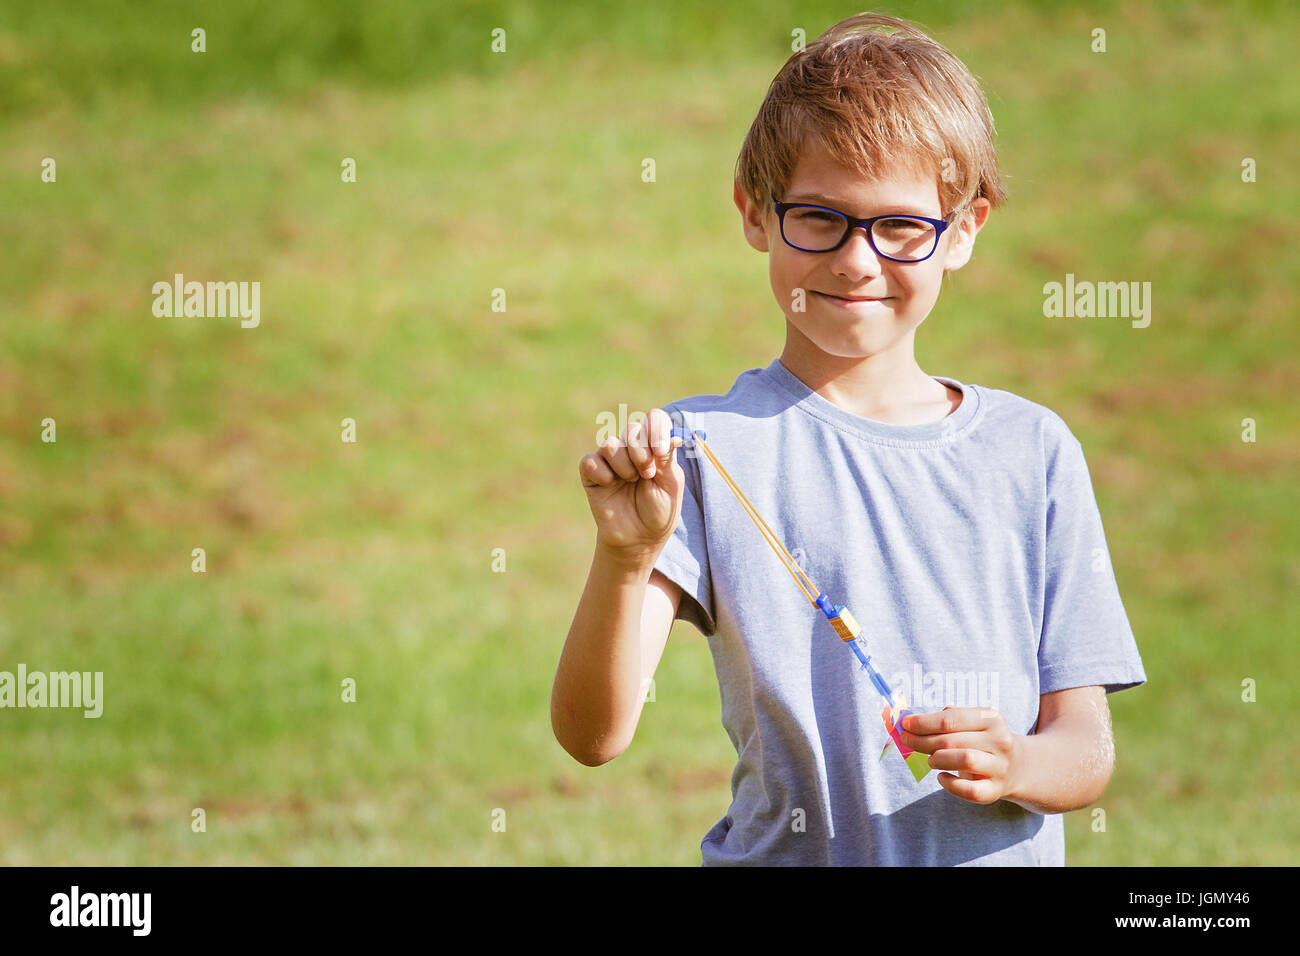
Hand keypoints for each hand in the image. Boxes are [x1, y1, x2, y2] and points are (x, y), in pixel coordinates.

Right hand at [579, 408, 684, 568]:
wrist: (638, 539)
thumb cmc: (659, 512)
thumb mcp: (670, 485)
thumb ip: (668, 458)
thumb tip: (674, 435)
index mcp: (654, 447)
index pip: (654, 419)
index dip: (656, 428)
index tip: (660, 450)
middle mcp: (632, 449)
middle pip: (632, 429)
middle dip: (641, 451)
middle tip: (647, 474)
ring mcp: (611, 460)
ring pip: (611, 444)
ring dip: (624, 466)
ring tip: (631, 482)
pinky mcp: (592, 473)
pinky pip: (591, 461)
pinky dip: (603, 474)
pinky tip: (609, 486)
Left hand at [896, 706, 1025, 803]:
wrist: (1018, 766)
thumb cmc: (983, 740)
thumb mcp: (973, 722)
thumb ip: (947, 718)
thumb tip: (911, 722)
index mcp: (991, 718)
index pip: (950, 719)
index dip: (923, 722)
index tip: (905, 724)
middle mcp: (999, 740)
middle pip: (952, 740)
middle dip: (922, 740)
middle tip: (907, 741)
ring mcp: (1000, 766)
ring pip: (965, 760)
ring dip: (939, 758)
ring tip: (930, 759)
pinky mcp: (996, 790)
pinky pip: (971, 791)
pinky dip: (951, 785)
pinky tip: (942, 777)